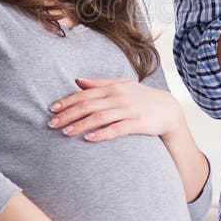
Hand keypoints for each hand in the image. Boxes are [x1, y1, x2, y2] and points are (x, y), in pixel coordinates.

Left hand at [48, 78, 183, 141]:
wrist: (168, 110)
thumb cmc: (142, 98)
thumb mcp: (123, 86)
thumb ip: (100, 84)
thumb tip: (78, 81)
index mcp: (113, 87)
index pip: (85, 93)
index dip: (67, 101)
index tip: (51, 109)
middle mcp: (119, 96)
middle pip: (88, 105)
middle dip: (68, 114)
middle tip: (51, 124)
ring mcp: (128, 109)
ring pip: (99, 116)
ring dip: (80, 124)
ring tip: (65, 132)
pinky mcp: (137, 123)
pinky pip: (117, 128)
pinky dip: (102, 133)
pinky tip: (89, 139)